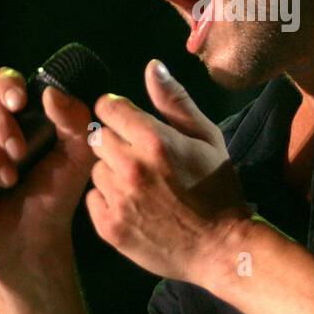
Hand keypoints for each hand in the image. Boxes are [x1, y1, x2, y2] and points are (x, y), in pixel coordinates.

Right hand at [0, 67, 97, 279]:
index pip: (4, 84)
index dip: (7, 85)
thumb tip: (50, 93)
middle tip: (21, 152)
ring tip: (9, 179)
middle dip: (2, 124)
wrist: (36, 238)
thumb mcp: (78, 155)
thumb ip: (74, 120)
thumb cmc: (56, 195)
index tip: (20, 102)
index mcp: (20, 119)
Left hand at [84, 60, 250, 284]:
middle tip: (140, 159)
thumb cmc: (217, 187)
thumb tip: (151, 66)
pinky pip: (93, 199)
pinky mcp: (109, 227)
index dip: (118, 113)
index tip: (129, 125)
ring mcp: (118, 199)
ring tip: (140, 186)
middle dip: (115, 143)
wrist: (220, 247)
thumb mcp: (206, 137)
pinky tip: (134, 206)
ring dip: (112, 172)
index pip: (107, 107)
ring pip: (96, 169)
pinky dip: (108, 200)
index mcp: (154, 140)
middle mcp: (131, 167)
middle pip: (97, 137)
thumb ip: (174, 101)